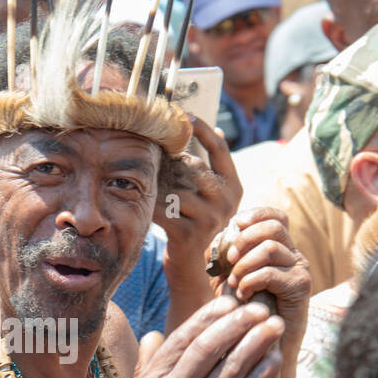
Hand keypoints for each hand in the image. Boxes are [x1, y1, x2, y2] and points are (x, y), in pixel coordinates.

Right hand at [114, 296, 283, 377]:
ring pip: (233, 367)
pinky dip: (263, 373)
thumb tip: (155, 335)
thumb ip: (146, 369)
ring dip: (257, 341)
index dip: (209, 316)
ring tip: (273, 325)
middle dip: (238, 321)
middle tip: (259, 308)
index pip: (183, 339)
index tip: (228, 303)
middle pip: (210, 346)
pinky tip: (273, 359)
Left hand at [155, 117, 243, 273]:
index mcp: (234, 187)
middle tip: (154, 156)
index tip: (185, 114)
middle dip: (171, 161)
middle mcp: (226, 202)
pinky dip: (149, 204)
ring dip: (158, 184)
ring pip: (175, 188)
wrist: (191, 263)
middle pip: (193, 167)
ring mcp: (209, 219)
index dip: (202, 129)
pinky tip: (143, 201)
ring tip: (148, 183)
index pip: (220, 149)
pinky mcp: (189, 234)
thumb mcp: (210, 194)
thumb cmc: (194, 219)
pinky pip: (161, 209)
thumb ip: (209, 166)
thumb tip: (211, 127)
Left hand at [208, 206, 310, 343]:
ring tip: (235, 282)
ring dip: (244, 263)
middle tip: (229, 260)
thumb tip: (221, 237)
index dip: (255, 215)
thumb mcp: (227, 279)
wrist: (264, 344)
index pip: (275, 217)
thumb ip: (223, 256)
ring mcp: (299, 270)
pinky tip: (243, 294)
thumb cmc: (245, 311)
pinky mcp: (300, 287)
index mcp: (279, 248)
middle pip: (273, 227)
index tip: (234, 225)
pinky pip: (271, 273)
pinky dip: (250, 280)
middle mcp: (293, 255)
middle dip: (244, 239)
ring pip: (270, 247)